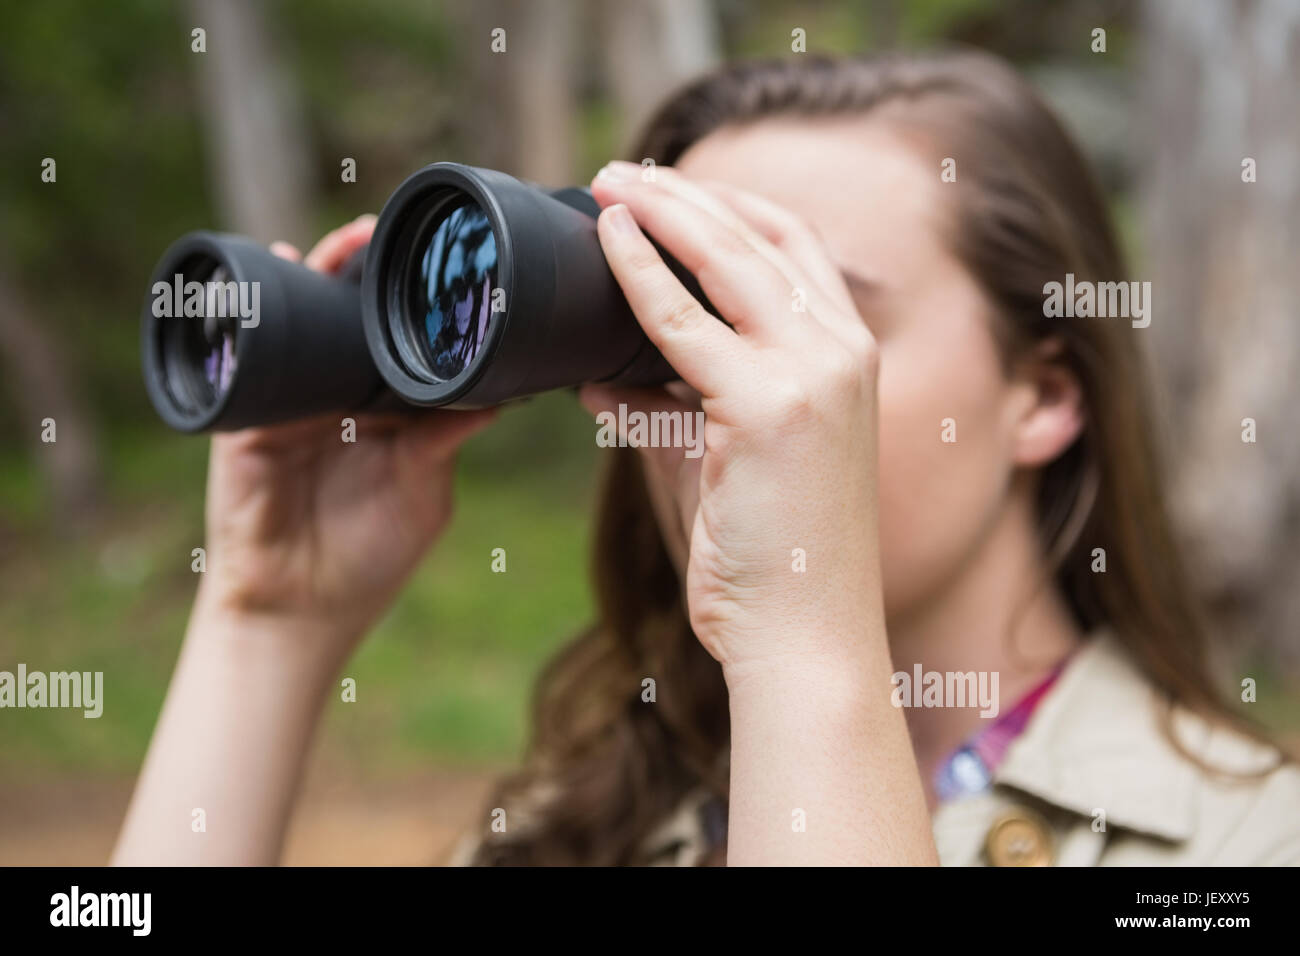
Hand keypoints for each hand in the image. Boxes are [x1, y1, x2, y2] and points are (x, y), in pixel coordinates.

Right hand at [197, 215, 496, 659]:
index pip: (398, 344)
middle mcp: (340, 397)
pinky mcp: (248, 416)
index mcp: (385, 413)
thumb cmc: (369, 559)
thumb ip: (447, 444)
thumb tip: (500, 395)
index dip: (413, 306)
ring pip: (303, 324)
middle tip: (384, 231)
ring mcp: (293, 402)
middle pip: (349, 320)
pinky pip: (248, 354)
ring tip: (341, 243)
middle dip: (362, 274)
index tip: (441, 266)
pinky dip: (255, 312)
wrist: (300, 610)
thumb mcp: (424, 494)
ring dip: (316, 278)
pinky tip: (273, 269)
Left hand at [582, 162, 883, 675]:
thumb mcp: (723, 460)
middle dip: (686, 193)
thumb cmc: (767, 556)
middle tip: (622, 173)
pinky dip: (638, 276)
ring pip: (727, 260)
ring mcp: (816, 375)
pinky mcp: (772, 407)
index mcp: (848, 358)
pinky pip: (683, 324)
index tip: (668, 190)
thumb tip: (600, 373)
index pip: (792, 247)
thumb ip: (670, 407)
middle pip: (760, 236)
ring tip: (607, 186)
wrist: (804, 635)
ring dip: (660, 212)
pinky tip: (605, 245)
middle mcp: (844, 352)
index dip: (728, 208)